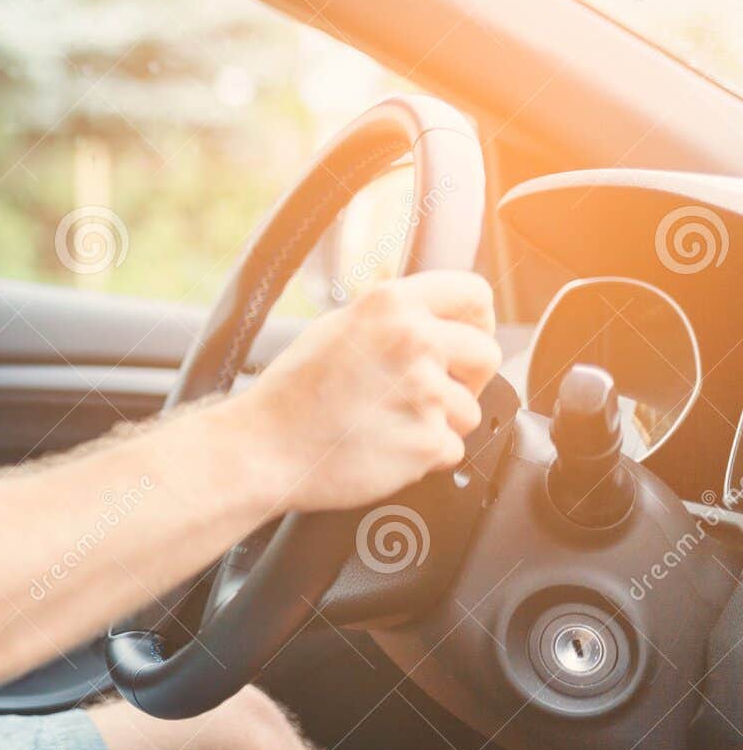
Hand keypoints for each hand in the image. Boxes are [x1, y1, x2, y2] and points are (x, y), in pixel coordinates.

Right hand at [236, 271, 502, 514]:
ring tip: (388, 423)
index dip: (474, 321)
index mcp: (390, 304)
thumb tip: (439, 323)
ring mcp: (422, 392)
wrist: (261, 448)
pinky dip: (424, 455)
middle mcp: (412, 340)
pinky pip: (452, 449)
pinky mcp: (425, 442)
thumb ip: (392, 319)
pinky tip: (384, 446)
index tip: (462, 340)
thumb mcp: (337, 328)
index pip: (475, 293)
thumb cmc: (291, 395)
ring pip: (470, 410)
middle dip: (466, 377)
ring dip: (440, 422)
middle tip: (426, 392)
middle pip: (487, 354)